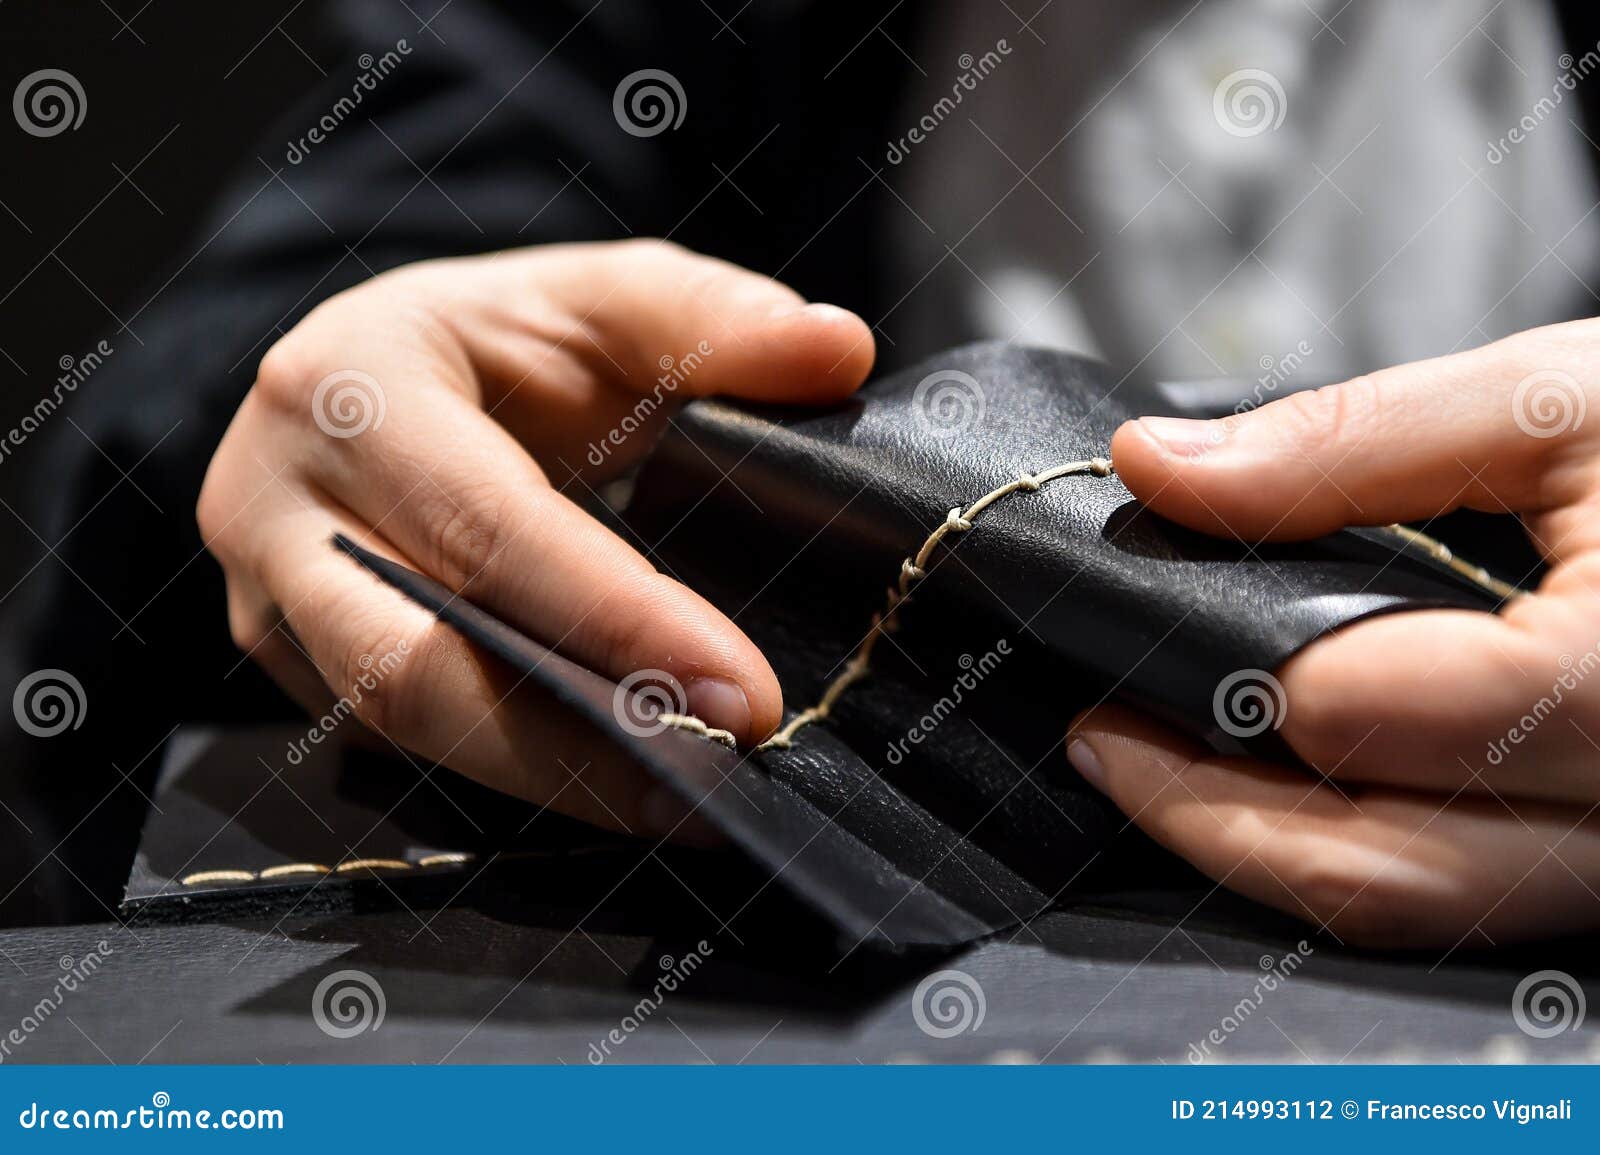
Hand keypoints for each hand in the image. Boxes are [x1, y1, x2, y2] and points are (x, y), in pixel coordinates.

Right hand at [198, 240, 872, 837]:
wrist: (373, 386)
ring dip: (550, 781)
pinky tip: (616, 791)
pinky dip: (517, 776)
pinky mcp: (297, 676)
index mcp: (348, 391)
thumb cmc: (493, 345)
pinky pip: (403, 745)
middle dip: (571, 743)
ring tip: (686, 806)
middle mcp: (279, 511)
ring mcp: (268, 607)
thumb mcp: (594, 300)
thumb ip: (711, 318)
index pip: (489, 529)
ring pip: (402, 726)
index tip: (740, 693)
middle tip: (714, 784)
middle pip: (413, 664)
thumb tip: (838, 347)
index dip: (616, 622)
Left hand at [1068, 318, 1599, 946]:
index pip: (1365, 713)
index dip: (1216, 686)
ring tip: (1166, 768)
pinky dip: (1355, 853)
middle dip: (1205, 814)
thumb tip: (1161, 468)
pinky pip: (1467, 897)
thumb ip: (1354, 439)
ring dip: (1264, 853)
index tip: (1124, 645)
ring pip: (1419, 909)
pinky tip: (1283, 787)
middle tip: (1106, 739)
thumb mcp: (1563, 401)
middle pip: (1379, 866)